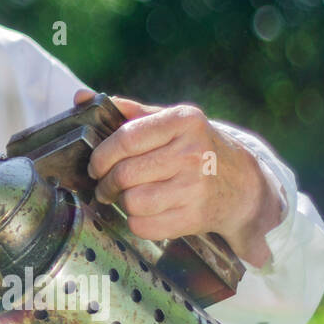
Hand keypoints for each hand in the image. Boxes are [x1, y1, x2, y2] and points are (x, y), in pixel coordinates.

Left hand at [73, 89, 282, 267]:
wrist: (242, 185)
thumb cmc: (194, 148)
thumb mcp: (170, 122)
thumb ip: (127, 111)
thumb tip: (81, 97)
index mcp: (184, 121)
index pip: (126, 138)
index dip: (102, 155)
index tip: (96, 165)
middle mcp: (192, 152)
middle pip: (124, 173)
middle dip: (105, 182)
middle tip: (104, 185)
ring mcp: (195, 187)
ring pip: (132, 201)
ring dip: (121, 202)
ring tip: (125, 196)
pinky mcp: (195, 217)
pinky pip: (144, 226)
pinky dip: (136, 222)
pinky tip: (144, 212)